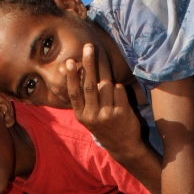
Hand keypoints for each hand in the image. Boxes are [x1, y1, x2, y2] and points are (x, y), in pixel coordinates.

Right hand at [65, 44, 140, 158]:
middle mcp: (92, 116)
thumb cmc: (104, 126)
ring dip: (109, 83)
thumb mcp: (89, 117)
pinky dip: (119, 89)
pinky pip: (119, 89)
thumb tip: (81, 72)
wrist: (123, 146)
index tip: (70, 62)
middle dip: (89, 63)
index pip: (75, 92)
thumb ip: (84, 99)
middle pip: (90, 84)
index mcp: (81, 115)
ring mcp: (107, 114)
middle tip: (88, 47)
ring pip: (107, 85)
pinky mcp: (121, 113)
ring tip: (111, 96)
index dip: (72, 76)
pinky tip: (119, 100)